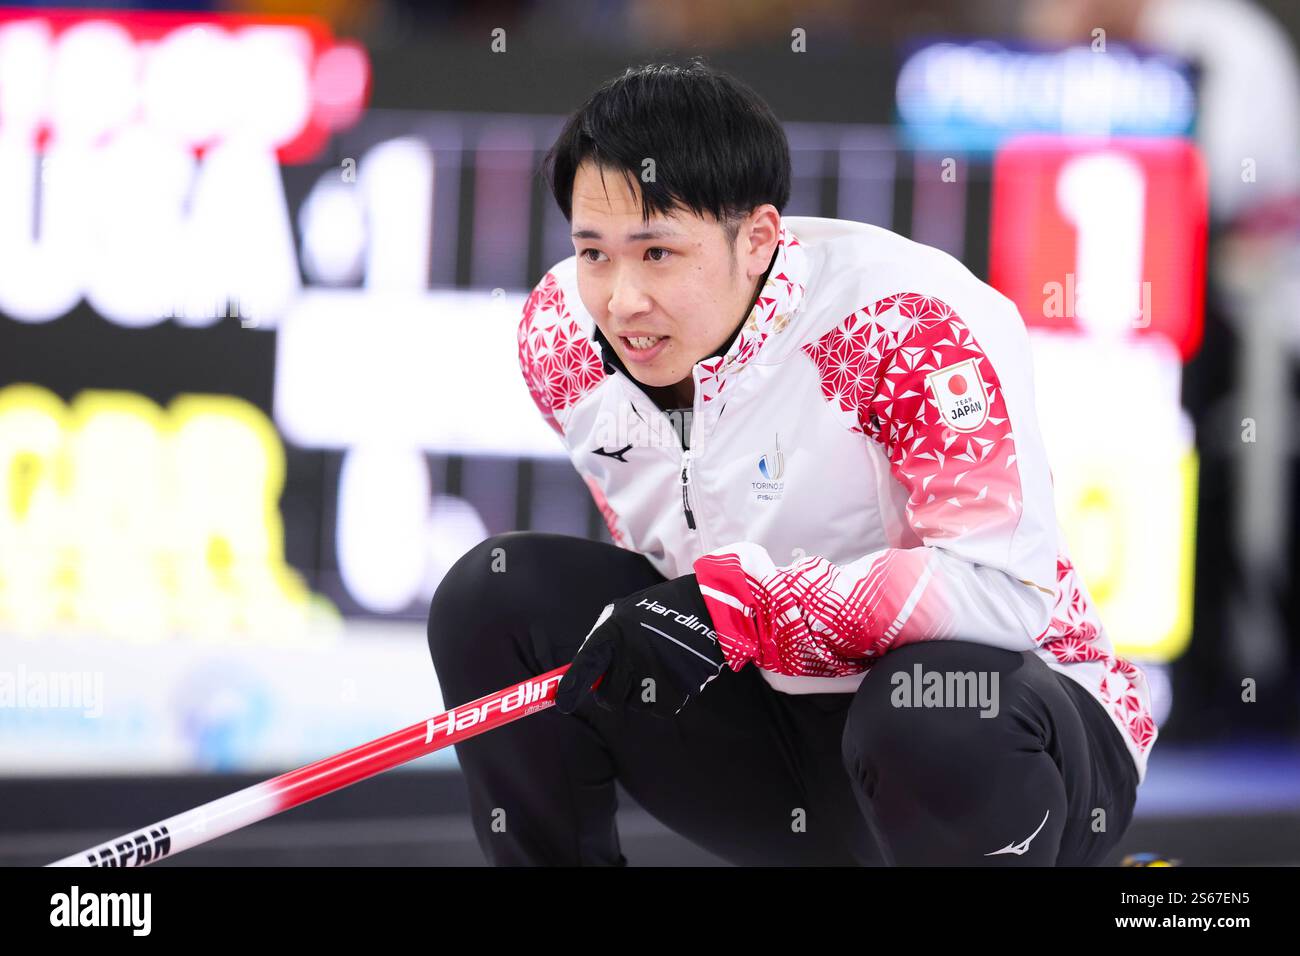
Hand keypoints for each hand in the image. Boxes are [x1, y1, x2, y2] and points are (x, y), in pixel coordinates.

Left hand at [555, 574, 723, 716]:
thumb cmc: (661, 609)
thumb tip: (585, 671)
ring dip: (641, 692)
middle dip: (613, 691)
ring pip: (634, 704)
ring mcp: (652, 675)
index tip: (561, 703)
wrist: (708, 609)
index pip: (584, 668)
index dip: (570, 689)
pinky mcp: (674, 691)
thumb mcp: (624, 613)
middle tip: (627, 674)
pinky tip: (672, 674)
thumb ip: (602, 640)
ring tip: (657, 664)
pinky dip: (663, 697)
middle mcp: (629, 656)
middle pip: (608, 697)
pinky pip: (658, 708)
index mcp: (613, 634)